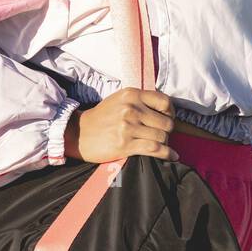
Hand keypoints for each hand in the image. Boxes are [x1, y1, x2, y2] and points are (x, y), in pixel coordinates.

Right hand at [63, 88, 180, 162]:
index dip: (170, 112)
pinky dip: (166, 153)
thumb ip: (140, 101)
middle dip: (167, 131)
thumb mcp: (120, 100)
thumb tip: (166, 110)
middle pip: (166, 122)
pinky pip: (154, 149)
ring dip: (164, 143)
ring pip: (162, 136)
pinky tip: (172, 156)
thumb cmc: (102, 118)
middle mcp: (131, 108)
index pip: (164, 101)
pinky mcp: (125, 144)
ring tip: (160, 145)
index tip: (167, 119)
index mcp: (131, 94)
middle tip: (161, 135)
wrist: (79, 133)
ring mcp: (128, 126)